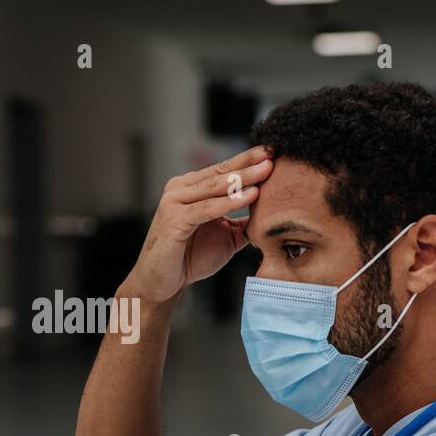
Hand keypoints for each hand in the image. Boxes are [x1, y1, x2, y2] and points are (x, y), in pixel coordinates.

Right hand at [120, 145, 272, 303]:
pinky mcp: (173, 220)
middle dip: (249, 163)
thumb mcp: (225, 235)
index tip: (273, 151)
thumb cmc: (189, 258)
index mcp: (190, 188)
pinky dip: (229, 202)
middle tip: (273, 153)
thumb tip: (271, 214)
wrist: (162, 283)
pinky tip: (250, 196)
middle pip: (220, 172)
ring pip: (214, 187)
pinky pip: (206, 209)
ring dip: (243, 178)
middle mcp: (179, 189)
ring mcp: (174, 202)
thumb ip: (243, 221)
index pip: (224, 169)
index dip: (249, 160)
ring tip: (266, 170)